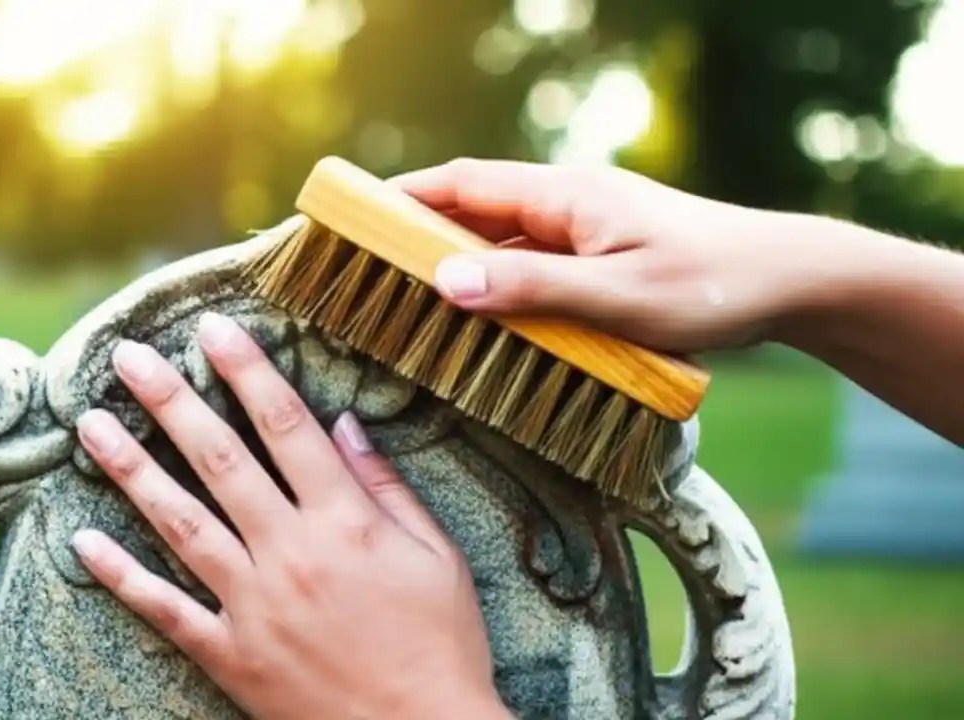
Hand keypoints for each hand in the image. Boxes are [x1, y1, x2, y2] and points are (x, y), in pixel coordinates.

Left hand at [70, 312, 510, 719]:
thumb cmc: (440, 643)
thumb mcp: (435, 555)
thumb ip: (385, 485)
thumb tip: (344, 423)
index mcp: (344, 522)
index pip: (286, 426)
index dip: (246, 371)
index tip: (212, 329)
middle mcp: (289, 553)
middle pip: (219, 460)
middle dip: (171, 400)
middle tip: (128, 356)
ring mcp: (252, 604)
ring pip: (180, 522)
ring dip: (132, 469)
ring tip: (91, 425)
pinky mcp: (228, 654)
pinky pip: (164, 609)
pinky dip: (121, 576)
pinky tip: (82, 540)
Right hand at [394, 158, 839, 352]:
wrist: (792, 281)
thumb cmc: (712, 285)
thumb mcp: (618, 297)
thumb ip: (532, 289)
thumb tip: (445, 281)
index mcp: (566, 197)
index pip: (464, 184)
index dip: (404, 197)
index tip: (352, 215)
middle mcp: (569, 205)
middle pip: (475, 211)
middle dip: (419, 234)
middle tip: (364, 269)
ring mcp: (587, 230)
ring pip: (503, 243)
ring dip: (460, 268)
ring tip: (408, 304)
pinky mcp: (603, 257)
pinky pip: (534, 267)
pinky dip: (500, 288)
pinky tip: (485, 324)